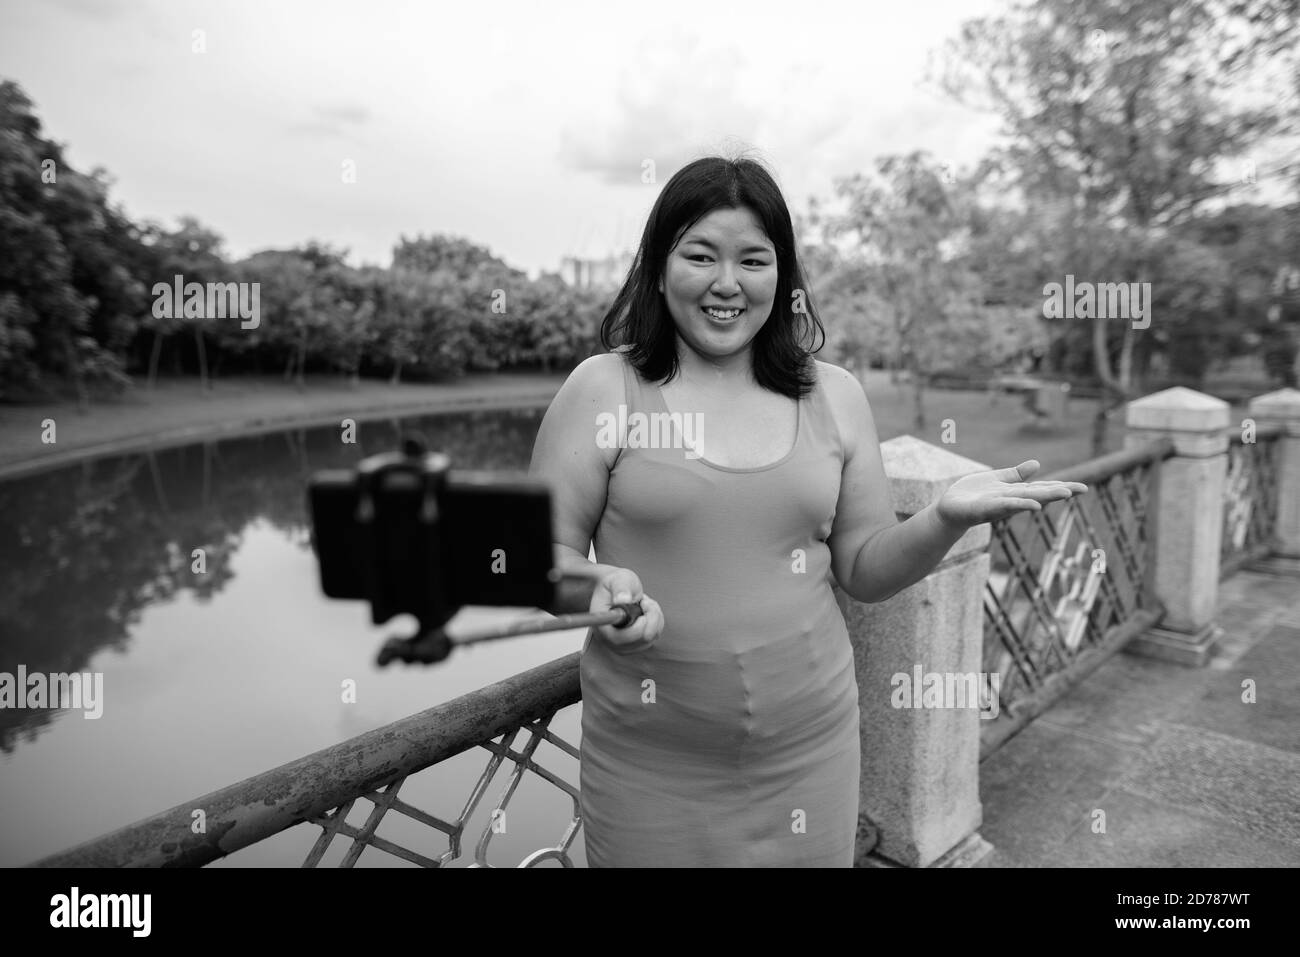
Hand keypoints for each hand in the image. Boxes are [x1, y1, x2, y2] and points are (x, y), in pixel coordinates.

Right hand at [590, 567, 664, 651]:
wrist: (615, 589)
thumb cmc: (614, 584)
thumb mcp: (617, 580)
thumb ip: (620, 588)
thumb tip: (623, 599)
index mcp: (603, 624)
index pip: (620, 638)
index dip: (636, 628)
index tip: (642, 607)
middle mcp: (612, 638)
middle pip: (640, 639)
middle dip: (650, 617)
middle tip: (644, 600)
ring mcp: (625, 643)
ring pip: (650, 637)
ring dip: (654, 617)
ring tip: (644, 603)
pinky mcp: (636, 643)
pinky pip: (655, 635)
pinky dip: (657, 621)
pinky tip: (647, 611)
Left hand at [936, 460, 1087, 528]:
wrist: (948, 508)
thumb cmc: (973, 495)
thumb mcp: (997, 480)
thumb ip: (1015, 474)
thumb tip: (1037, 464)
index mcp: (1014, 492)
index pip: (1041, 488)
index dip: (1061, 487)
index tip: (1083, 487)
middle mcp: (1010, 500)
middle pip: (1037, 495)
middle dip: (1058, 492)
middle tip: (1081, 489)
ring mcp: (998, 506)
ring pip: (1024, 500)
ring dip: (1043, 497)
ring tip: (1063, 494)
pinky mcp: (983, 510)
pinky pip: (1003, 506)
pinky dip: (1018, 504)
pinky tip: (1032, 504)